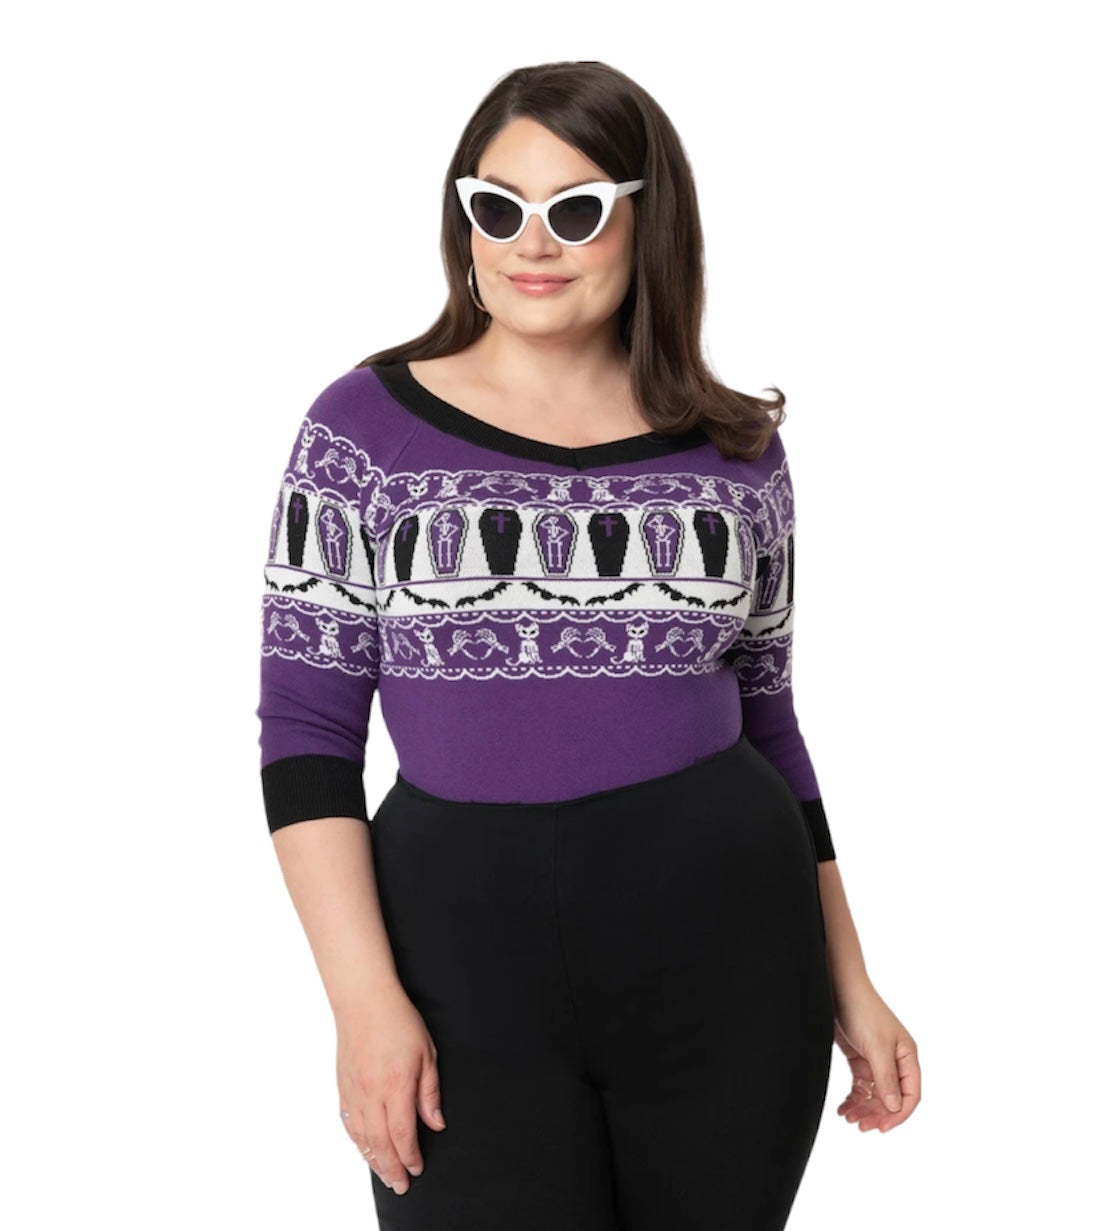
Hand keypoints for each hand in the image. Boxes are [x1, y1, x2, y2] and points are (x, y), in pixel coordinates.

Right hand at [335, 983, 446, 1192]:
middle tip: (400, 1185)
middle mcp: (372, 1094)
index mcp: (396, 1086)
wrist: (364, 1001)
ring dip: (373, 1161)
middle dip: (392, 1169)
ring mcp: (354, 1092)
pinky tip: (365, 1149)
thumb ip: (430, 1093)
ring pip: (362, 1138)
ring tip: (384, 1175)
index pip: (403, 1134)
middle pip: (381, 1143)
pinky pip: (349, 1124)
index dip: (410, 1157)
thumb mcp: (427, 1053)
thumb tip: (435, 1123)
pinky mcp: (343, 1087)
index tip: (417, 1168)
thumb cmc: (398, 1021)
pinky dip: (357, 1142)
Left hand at [833, 983, 919, 1133]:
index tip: (881, 1127)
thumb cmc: (862, 1011)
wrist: (837, 988)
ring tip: (849, 1119)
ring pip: (874, 1093)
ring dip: (863, 1108)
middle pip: (891, 1097)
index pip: (910, 1094)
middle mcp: (894, 1059)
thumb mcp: (877, 1047)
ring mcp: (876, 1058)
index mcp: (907, 1056)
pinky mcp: (859, 1056)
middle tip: (861, 1127)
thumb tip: (894, 1107)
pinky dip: (853, 1098)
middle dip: (877, 1113)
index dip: (898, 1114)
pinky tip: (843, 1108)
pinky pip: (860, 1085)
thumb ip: (886, 1078)